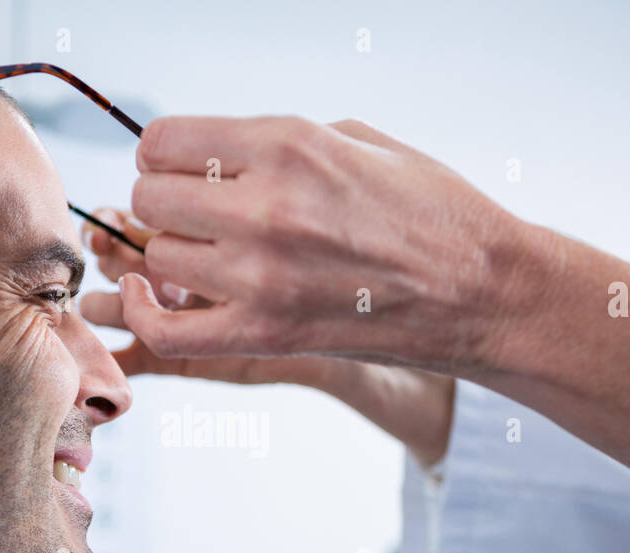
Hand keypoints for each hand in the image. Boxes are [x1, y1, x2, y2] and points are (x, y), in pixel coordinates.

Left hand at [112, 116, 532, 370]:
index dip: (163, 154)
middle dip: (166, 200)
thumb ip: (273, 142)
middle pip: (151, 198)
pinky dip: (147, 314)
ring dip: (175, 255)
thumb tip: (210, 157)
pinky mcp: (266, 335)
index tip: (182, 168)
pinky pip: (167, 330)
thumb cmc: (430, 210)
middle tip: (196, 212)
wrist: (483, 292)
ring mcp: (262, 278)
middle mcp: (266, 207)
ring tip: (210, 255)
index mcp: (287, 144)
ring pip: (160, 256)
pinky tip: (151, 295)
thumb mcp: (355, 140)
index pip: (163, 141)